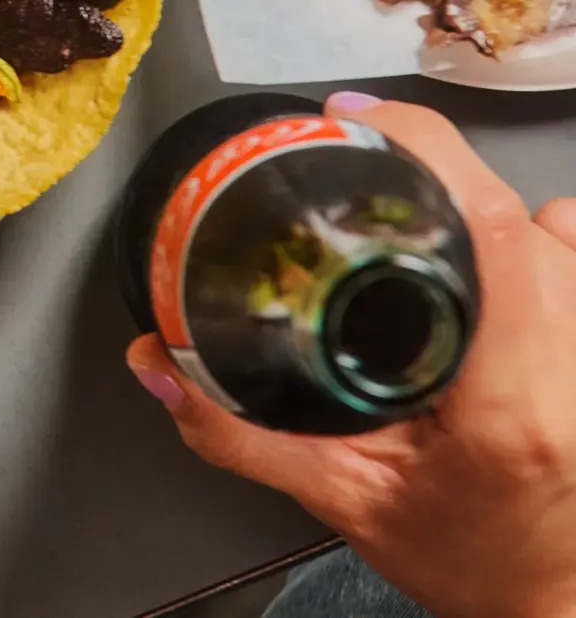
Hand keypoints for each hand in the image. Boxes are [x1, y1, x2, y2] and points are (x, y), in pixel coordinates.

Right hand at [127, 94, 575, 617]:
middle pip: (518, 215)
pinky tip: (482, 264)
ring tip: (417, 224)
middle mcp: (574, 369)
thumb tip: (158, 367)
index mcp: (510, 403)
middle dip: (433, 174)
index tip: (359, 122)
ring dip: (481, 207)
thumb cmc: (467, 558)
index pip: (497, 235)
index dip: (429, 154)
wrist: (551, 598)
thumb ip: (238, 433)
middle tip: (362, 165)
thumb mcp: (337, 499)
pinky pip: (575, 246)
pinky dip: (532, 234)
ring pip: (554, 227)